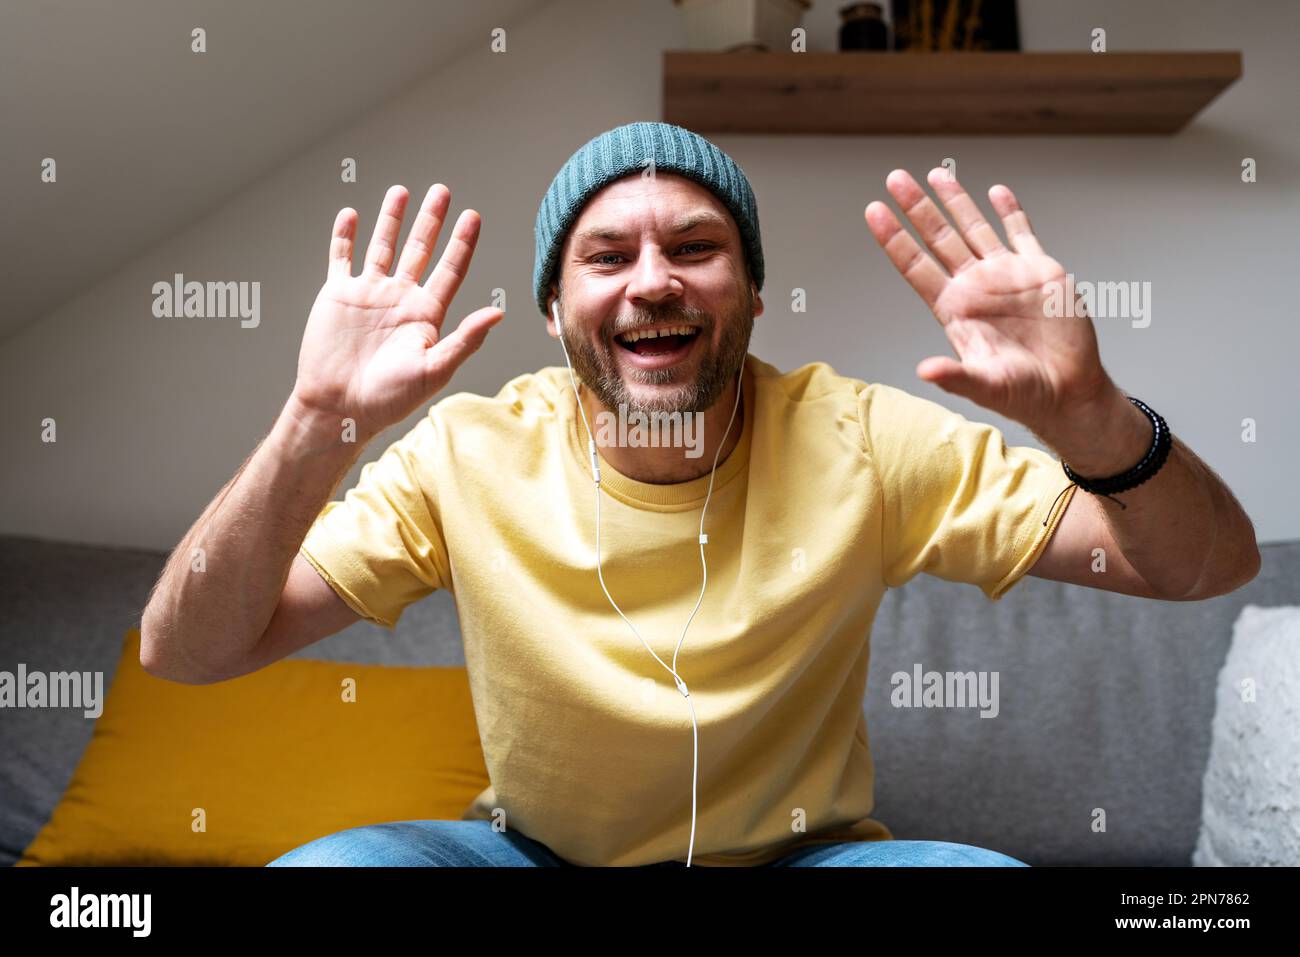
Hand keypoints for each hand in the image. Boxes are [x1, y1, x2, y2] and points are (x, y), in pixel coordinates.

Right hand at [292, 184, 503, 439]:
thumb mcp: (435, 369)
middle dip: (430, 220)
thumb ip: (465, 339)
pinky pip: (341, 258)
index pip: (450, 270)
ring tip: (401, 191)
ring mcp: (368, 294)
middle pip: (419, 249)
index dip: (462, 243)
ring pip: (382, 246)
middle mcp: (399, 299)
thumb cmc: (390, 398)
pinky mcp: (337, 296)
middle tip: (442, 191)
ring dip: (391, 219)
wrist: (340, 408)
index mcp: (425, 314)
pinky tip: (351, 215)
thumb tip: (498, 313)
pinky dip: (344, 236)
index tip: (473, 216)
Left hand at [864, 168, 1111, 434]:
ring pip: (974, 229)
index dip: (894, 239)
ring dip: (955, 201)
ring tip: (935, 173)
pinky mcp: (1040, 272)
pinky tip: (995, 191)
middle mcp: (975, 287)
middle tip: (895, 178)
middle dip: (917, 207)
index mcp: (955, 309)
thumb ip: (956, 376)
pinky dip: (1009, 212)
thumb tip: (925, 372)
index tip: (874, 210)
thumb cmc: (1023, 394)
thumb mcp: (986, 386)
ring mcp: (1006, 276)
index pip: (915, 266)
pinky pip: (1021, 234)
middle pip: (938, 239)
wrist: (1069, 391)